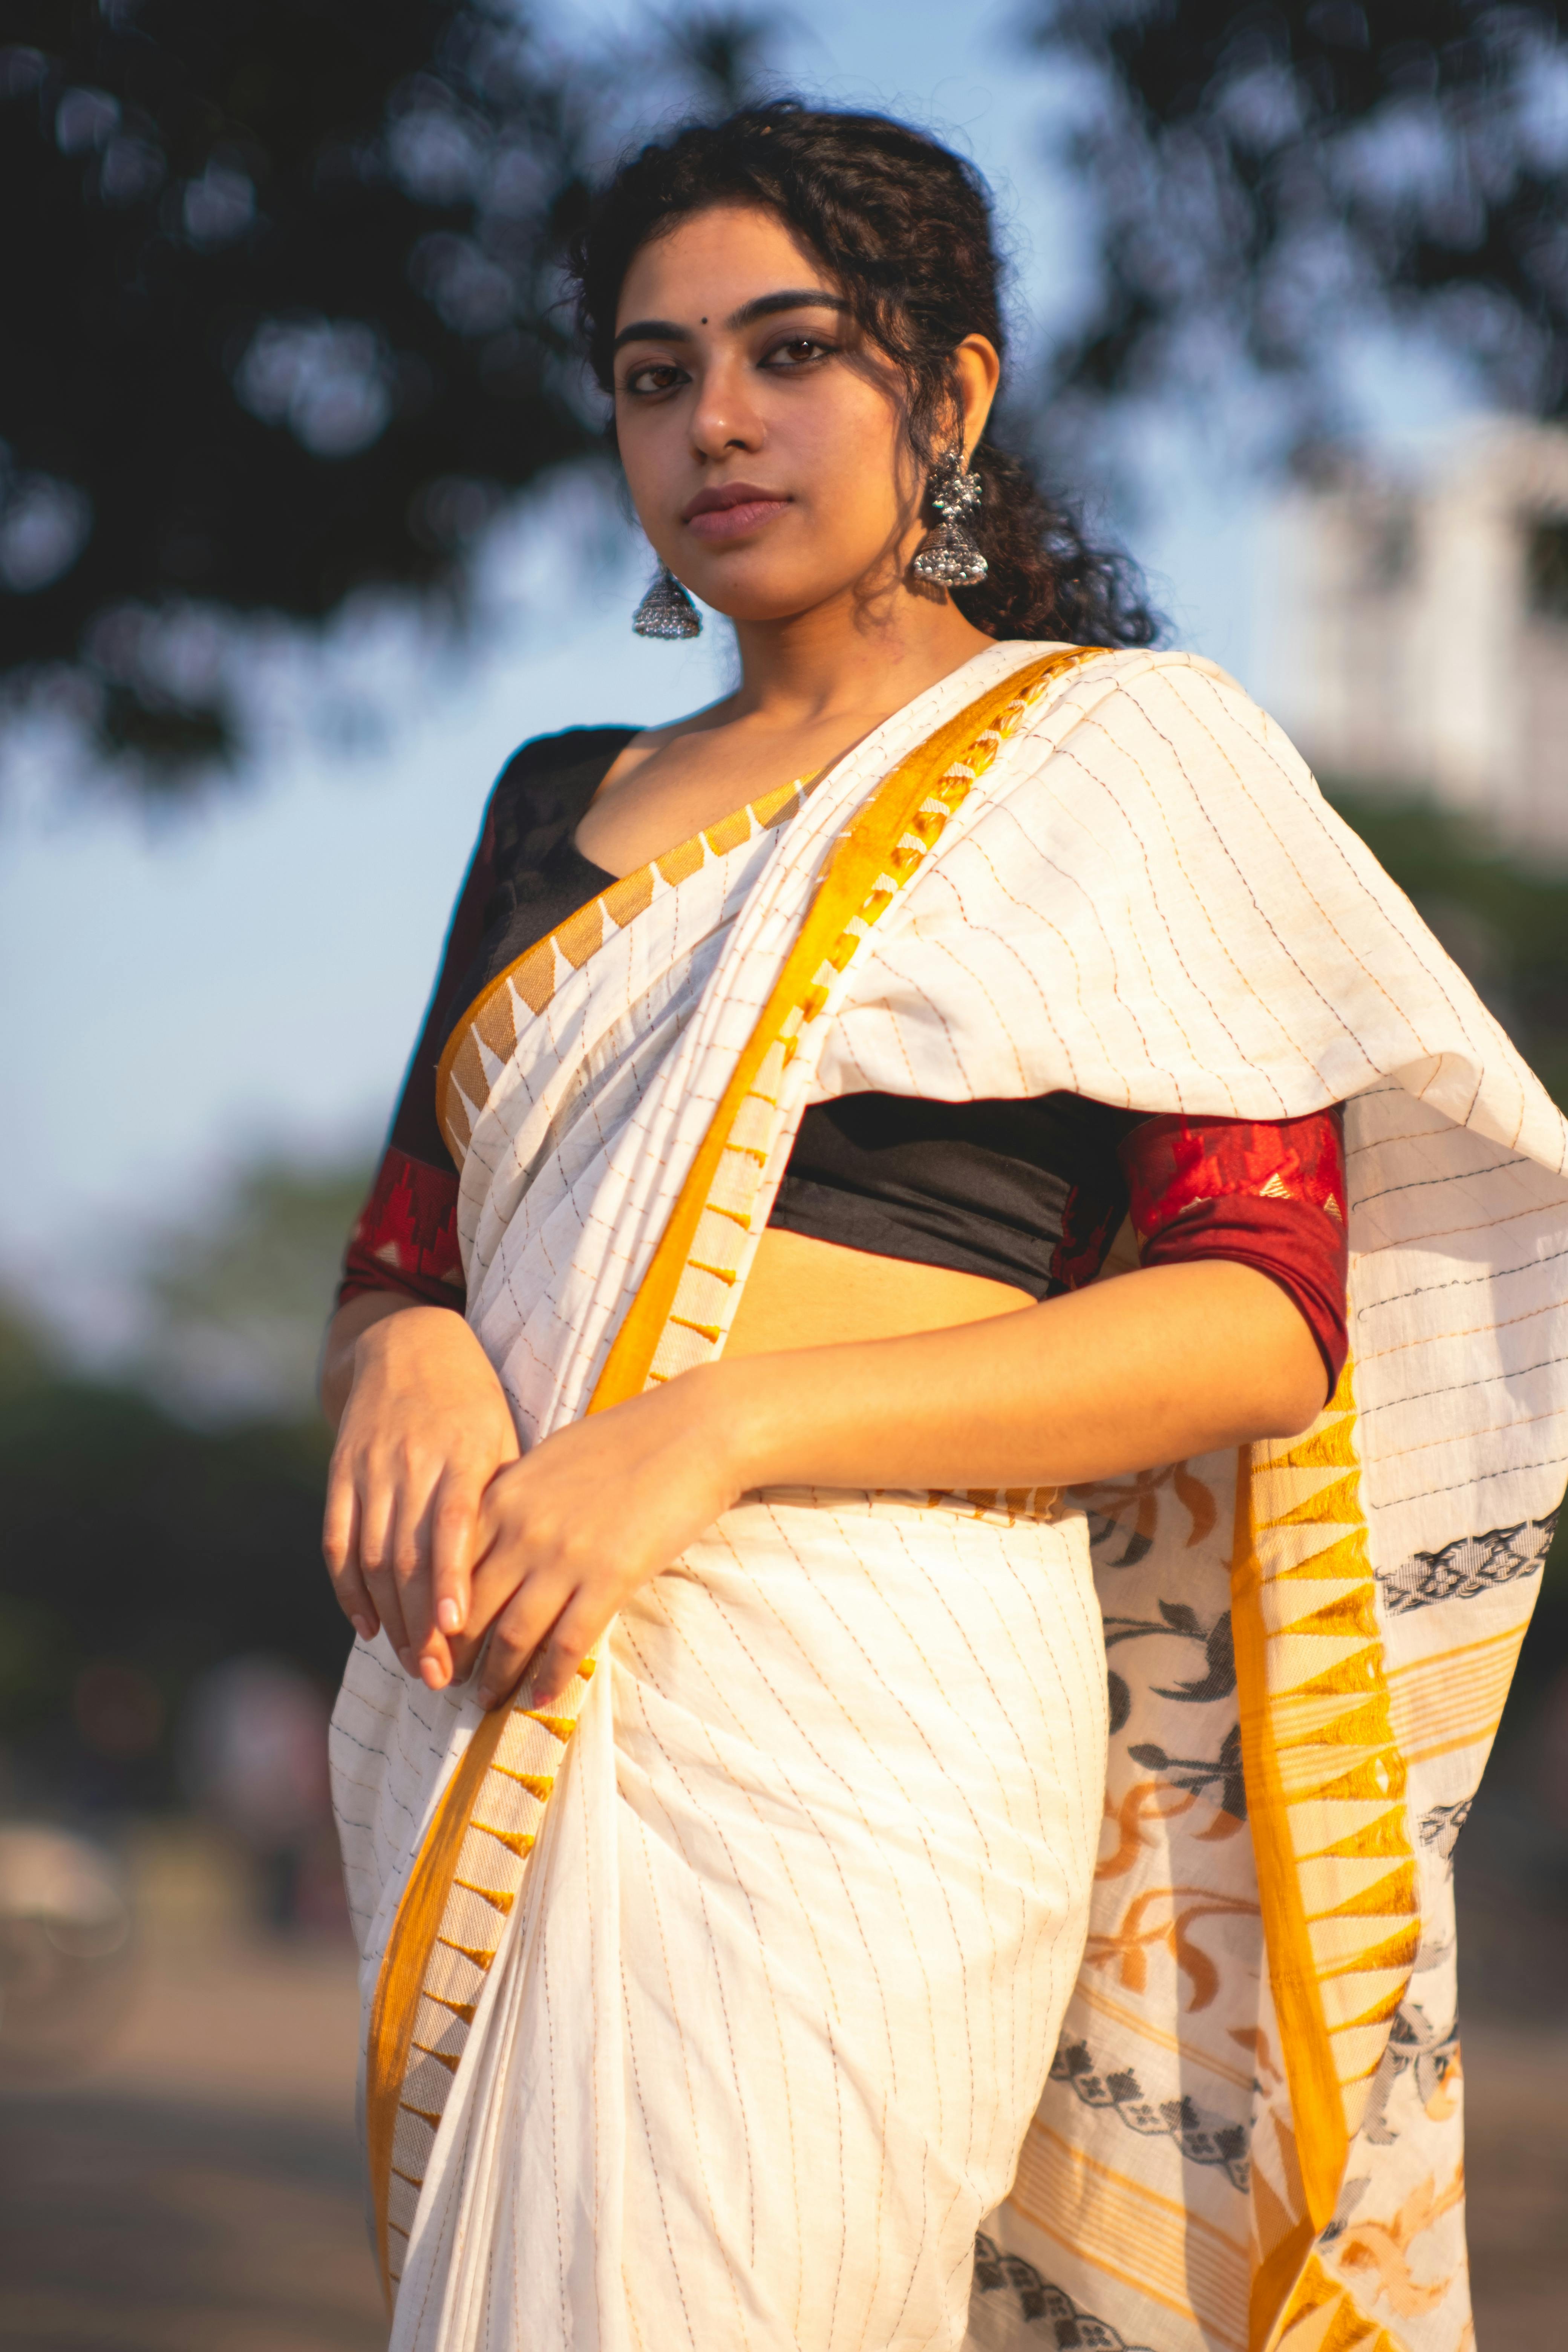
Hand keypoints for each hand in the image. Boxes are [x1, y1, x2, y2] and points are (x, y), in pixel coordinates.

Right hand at [322, 1302, 520, 1684]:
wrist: (406, 1343)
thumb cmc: (473, 1401)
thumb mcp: (501, 1435)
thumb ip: (507, 1496)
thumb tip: (528, 1570)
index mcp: (459, 1453)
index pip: (452, 1525)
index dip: (450, 1579)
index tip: (457, 1629)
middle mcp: (410, 1463)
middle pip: (407, 1555)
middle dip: (419, 1622)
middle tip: (438, 1676)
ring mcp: (369, 1469)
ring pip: (371, 1556)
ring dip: (388, 1617)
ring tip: (410, 1663)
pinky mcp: (340, 1474)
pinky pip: (337, 1540)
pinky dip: (347, 1588)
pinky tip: (365, 1626)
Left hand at [442, 1368, 743, 1709]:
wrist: (691, 1431)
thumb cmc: (622, 1440)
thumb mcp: (546, 1459)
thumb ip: (509, 1500)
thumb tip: (483, 1543)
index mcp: (501, 1497)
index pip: (445, 1571)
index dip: (428, 1616)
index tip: (425, 1643)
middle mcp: (523, 1531)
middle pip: (469, 1612)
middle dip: (453, 1657)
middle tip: (446, 1683)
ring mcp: (566, 1558)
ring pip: (513, 1636)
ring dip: (496, 1676)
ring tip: (486, 1698)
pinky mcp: (611, 1578)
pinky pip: (569, 1642)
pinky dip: (551, 1676)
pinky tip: (541, 1696)